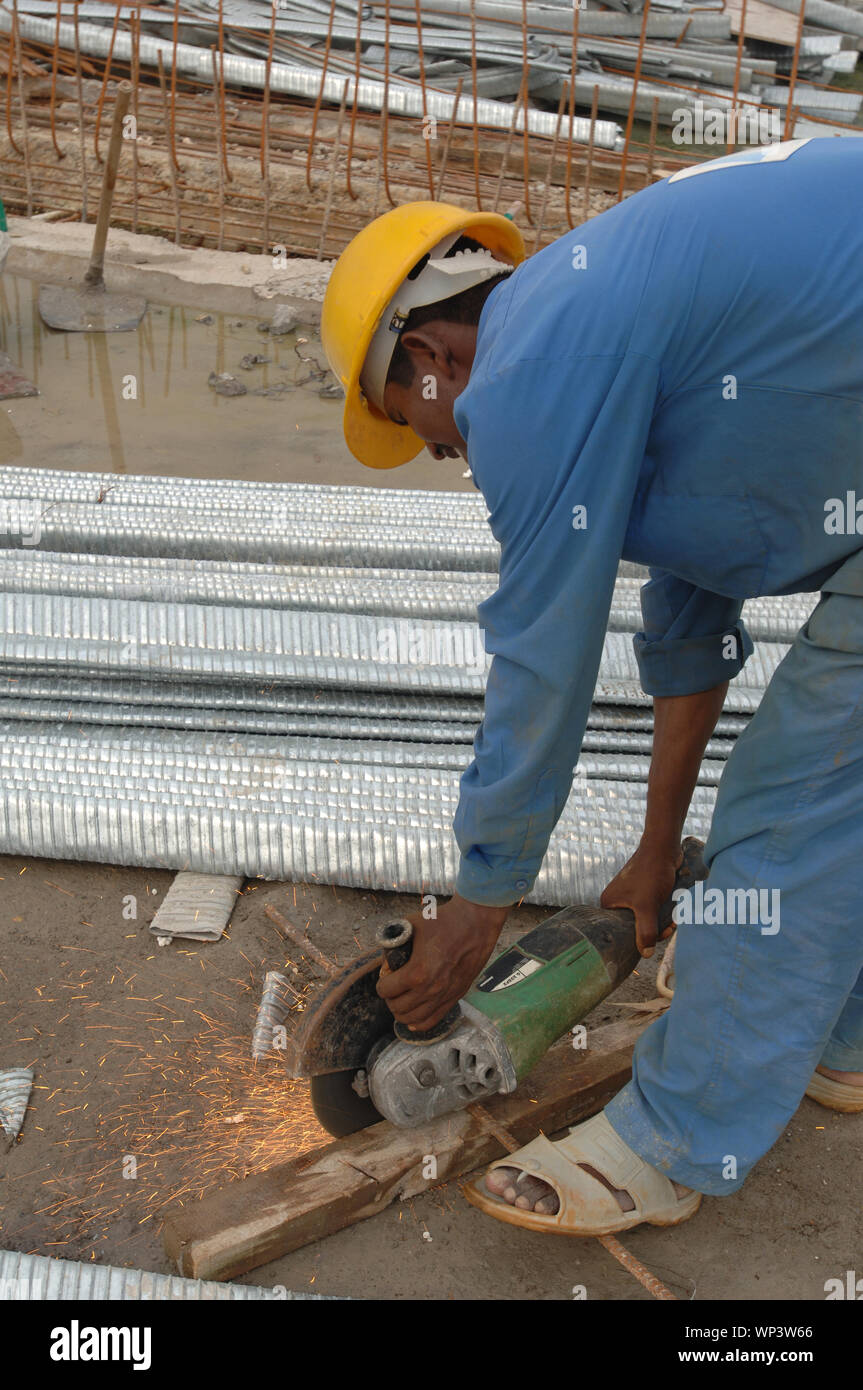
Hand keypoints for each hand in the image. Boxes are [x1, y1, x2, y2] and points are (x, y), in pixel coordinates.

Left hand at [376, 893, 510, 1029]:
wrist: (475, 922)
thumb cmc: (444, 921)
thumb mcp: (410, 926)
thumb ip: (394, 944)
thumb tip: (387, 963)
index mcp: (417, 972)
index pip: (386, 990)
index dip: (381, 983)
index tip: (385, 977)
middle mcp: (431, 989)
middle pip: (398, 1008)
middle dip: (390, 998)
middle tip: (392, 988)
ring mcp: (445, 995)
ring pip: (414, 1019)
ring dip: (402, 1012)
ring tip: (401, 1000)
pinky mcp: (457, 996)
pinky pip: (434, 1020)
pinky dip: (420, 1022)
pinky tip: (413, 1018)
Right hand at [600, 838, 682, 957]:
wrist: (664, 848)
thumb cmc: (651, 874)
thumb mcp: (647, 907)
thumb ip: (645, 932)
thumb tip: (645, 954)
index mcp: (609, 903)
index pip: (620, 931)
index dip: (637, 938)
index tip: (656, 938)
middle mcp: (617, 900)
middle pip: (635, 926)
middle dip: (654, 929)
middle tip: (669, 928)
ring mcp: (631, 895)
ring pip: (646, 918)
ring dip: (661, 921)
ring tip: (674, 919)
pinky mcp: (644, 891)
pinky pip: (652, 909)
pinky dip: (662, 912)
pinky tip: (674, 911)